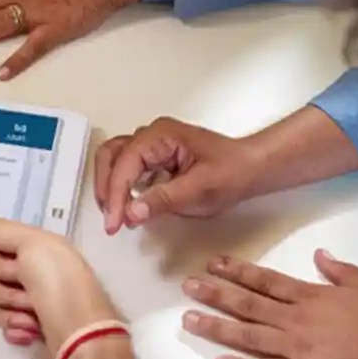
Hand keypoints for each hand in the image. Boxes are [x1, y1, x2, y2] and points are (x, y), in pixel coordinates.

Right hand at [0, 215, 117, 352]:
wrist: (84, 337)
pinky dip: (13, 325)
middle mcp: (28, 267)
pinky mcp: (25, 324)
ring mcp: (26, 297)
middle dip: (0, 278)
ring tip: (33, 311)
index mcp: (32, 243)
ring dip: (8, 305)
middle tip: (24, 282)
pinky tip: (32, 329)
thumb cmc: (60, 283)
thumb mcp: (29, 244)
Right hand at [96, 117, 264, 234]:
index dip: (116, 195)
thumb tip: (131, 213)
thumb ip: (163, 200)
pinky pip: (127, 168)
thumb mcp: (200, 189)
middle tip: (111, 219)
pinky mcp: (154, 157)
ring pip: (114, 160)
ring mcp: (152, 144)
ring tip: (115, 213)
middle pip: (111, 156)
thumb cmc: (232, 172)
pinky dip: (121, 186)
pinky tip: (128, 206)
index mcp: (160, 135)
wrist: (252, 167)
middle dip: (106, 188)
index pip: (125, 164)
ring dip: (110, 186)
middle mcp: (151, 135)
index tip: (115, 223)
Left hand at [182, 251, 357, 358]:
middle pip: (248, 304)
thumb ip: (342, 271)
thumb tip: (318, 255)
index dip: (237, 270)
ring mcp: (297, 350)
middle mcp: (297, 321)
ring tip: (188, 319)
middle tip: (187, 286)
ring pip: (248, 336)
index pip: (266, 280)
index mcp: (313, 297)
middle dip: (215, 293)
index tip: (213, 263)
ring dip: (216, 327)